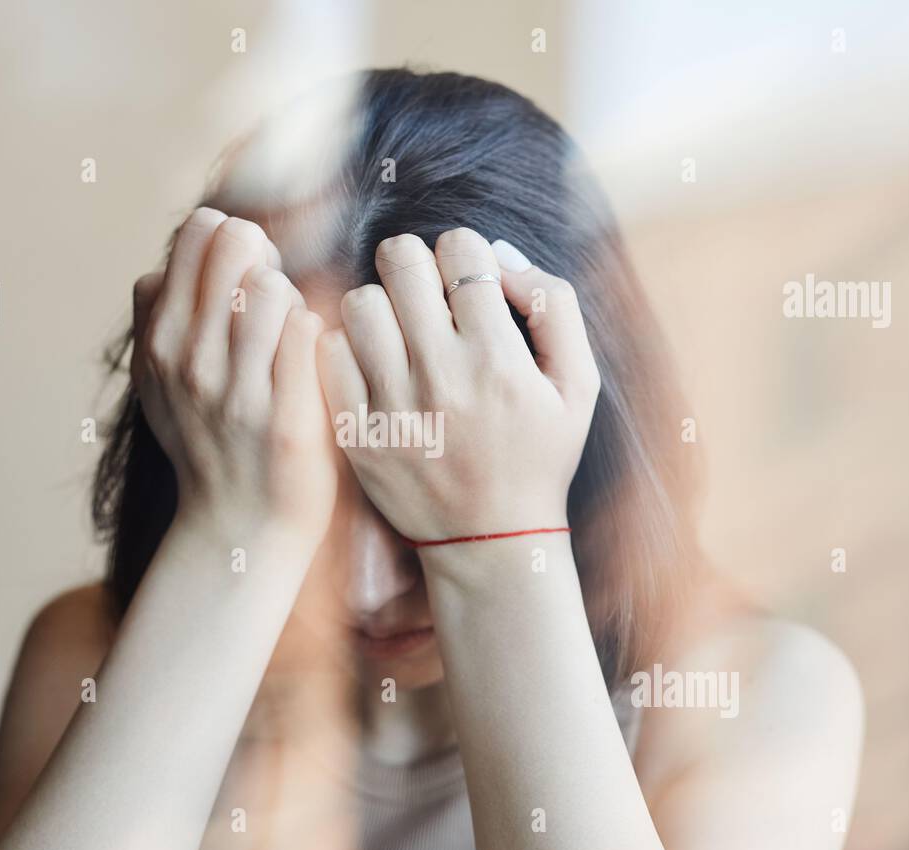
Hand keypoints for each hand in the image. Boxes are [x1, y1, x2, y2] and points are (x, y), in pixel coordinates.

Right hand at [131, 208, 335, 545]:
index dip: (232, 236)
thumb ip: (154, 324)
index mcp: (159, 344)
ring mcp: (238, 391)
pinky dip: (318, 331)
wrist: (238, 528)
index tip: (247, 268)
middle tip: (276, 290)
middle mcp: (190, 362)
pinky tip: (315, 357)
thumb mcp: (158, 387)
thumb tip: (158, 269)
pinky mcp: (287, 418)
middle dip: (266, 255)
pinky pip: (308, 330)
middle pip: (236, 247)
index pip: (197, 233)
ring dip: (293, 297)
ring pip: (273, 286)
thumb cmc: (208, 447)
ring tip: (292, 331)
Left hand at [316, 228, 599, 543]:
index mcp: (497, 358)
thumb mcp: (578, 384)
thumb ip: (554, 306)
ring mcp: (392, 405)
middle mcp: (441, 376)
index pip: (460, 250)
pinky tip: (373, 363)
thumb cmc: (539, 456)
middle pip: (401, 262)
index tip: (463, 277)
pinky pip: (329, 352)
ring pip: (360, 302)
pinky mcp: (356, 431)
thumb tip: (500, 256)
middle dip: (414, 262)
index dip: (462, 251)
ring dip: (379, 304)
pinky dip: (347, 346)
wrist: (492, 541)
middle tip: (421, 287)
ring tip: (396, 329)